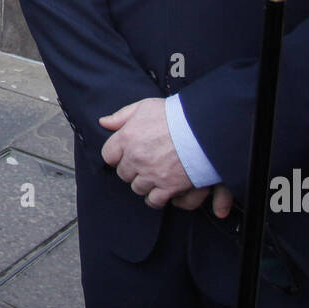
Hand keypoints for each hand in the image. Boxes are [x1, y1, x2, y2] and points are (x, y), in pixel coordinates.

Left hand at [98, 97, 233, 214]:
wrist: (204, 127)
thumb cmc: (175, 114)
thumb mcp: (146, 106)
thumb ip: (122, 116)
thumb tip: (103, 122)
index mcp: (127, 137)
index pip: (108, 155)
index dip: (117, 155)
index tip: (126, 153)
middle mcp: (136, 158)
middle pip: (123, 173)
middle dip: (132, 169)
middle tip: (145, 162)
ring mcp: (151, 174)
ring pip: (137, 187)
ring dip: (144, 183)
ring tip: (155, 174)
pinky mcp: (168, 187)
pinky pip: (153, 201)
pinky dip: (155, 198)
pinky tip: (161, 191)